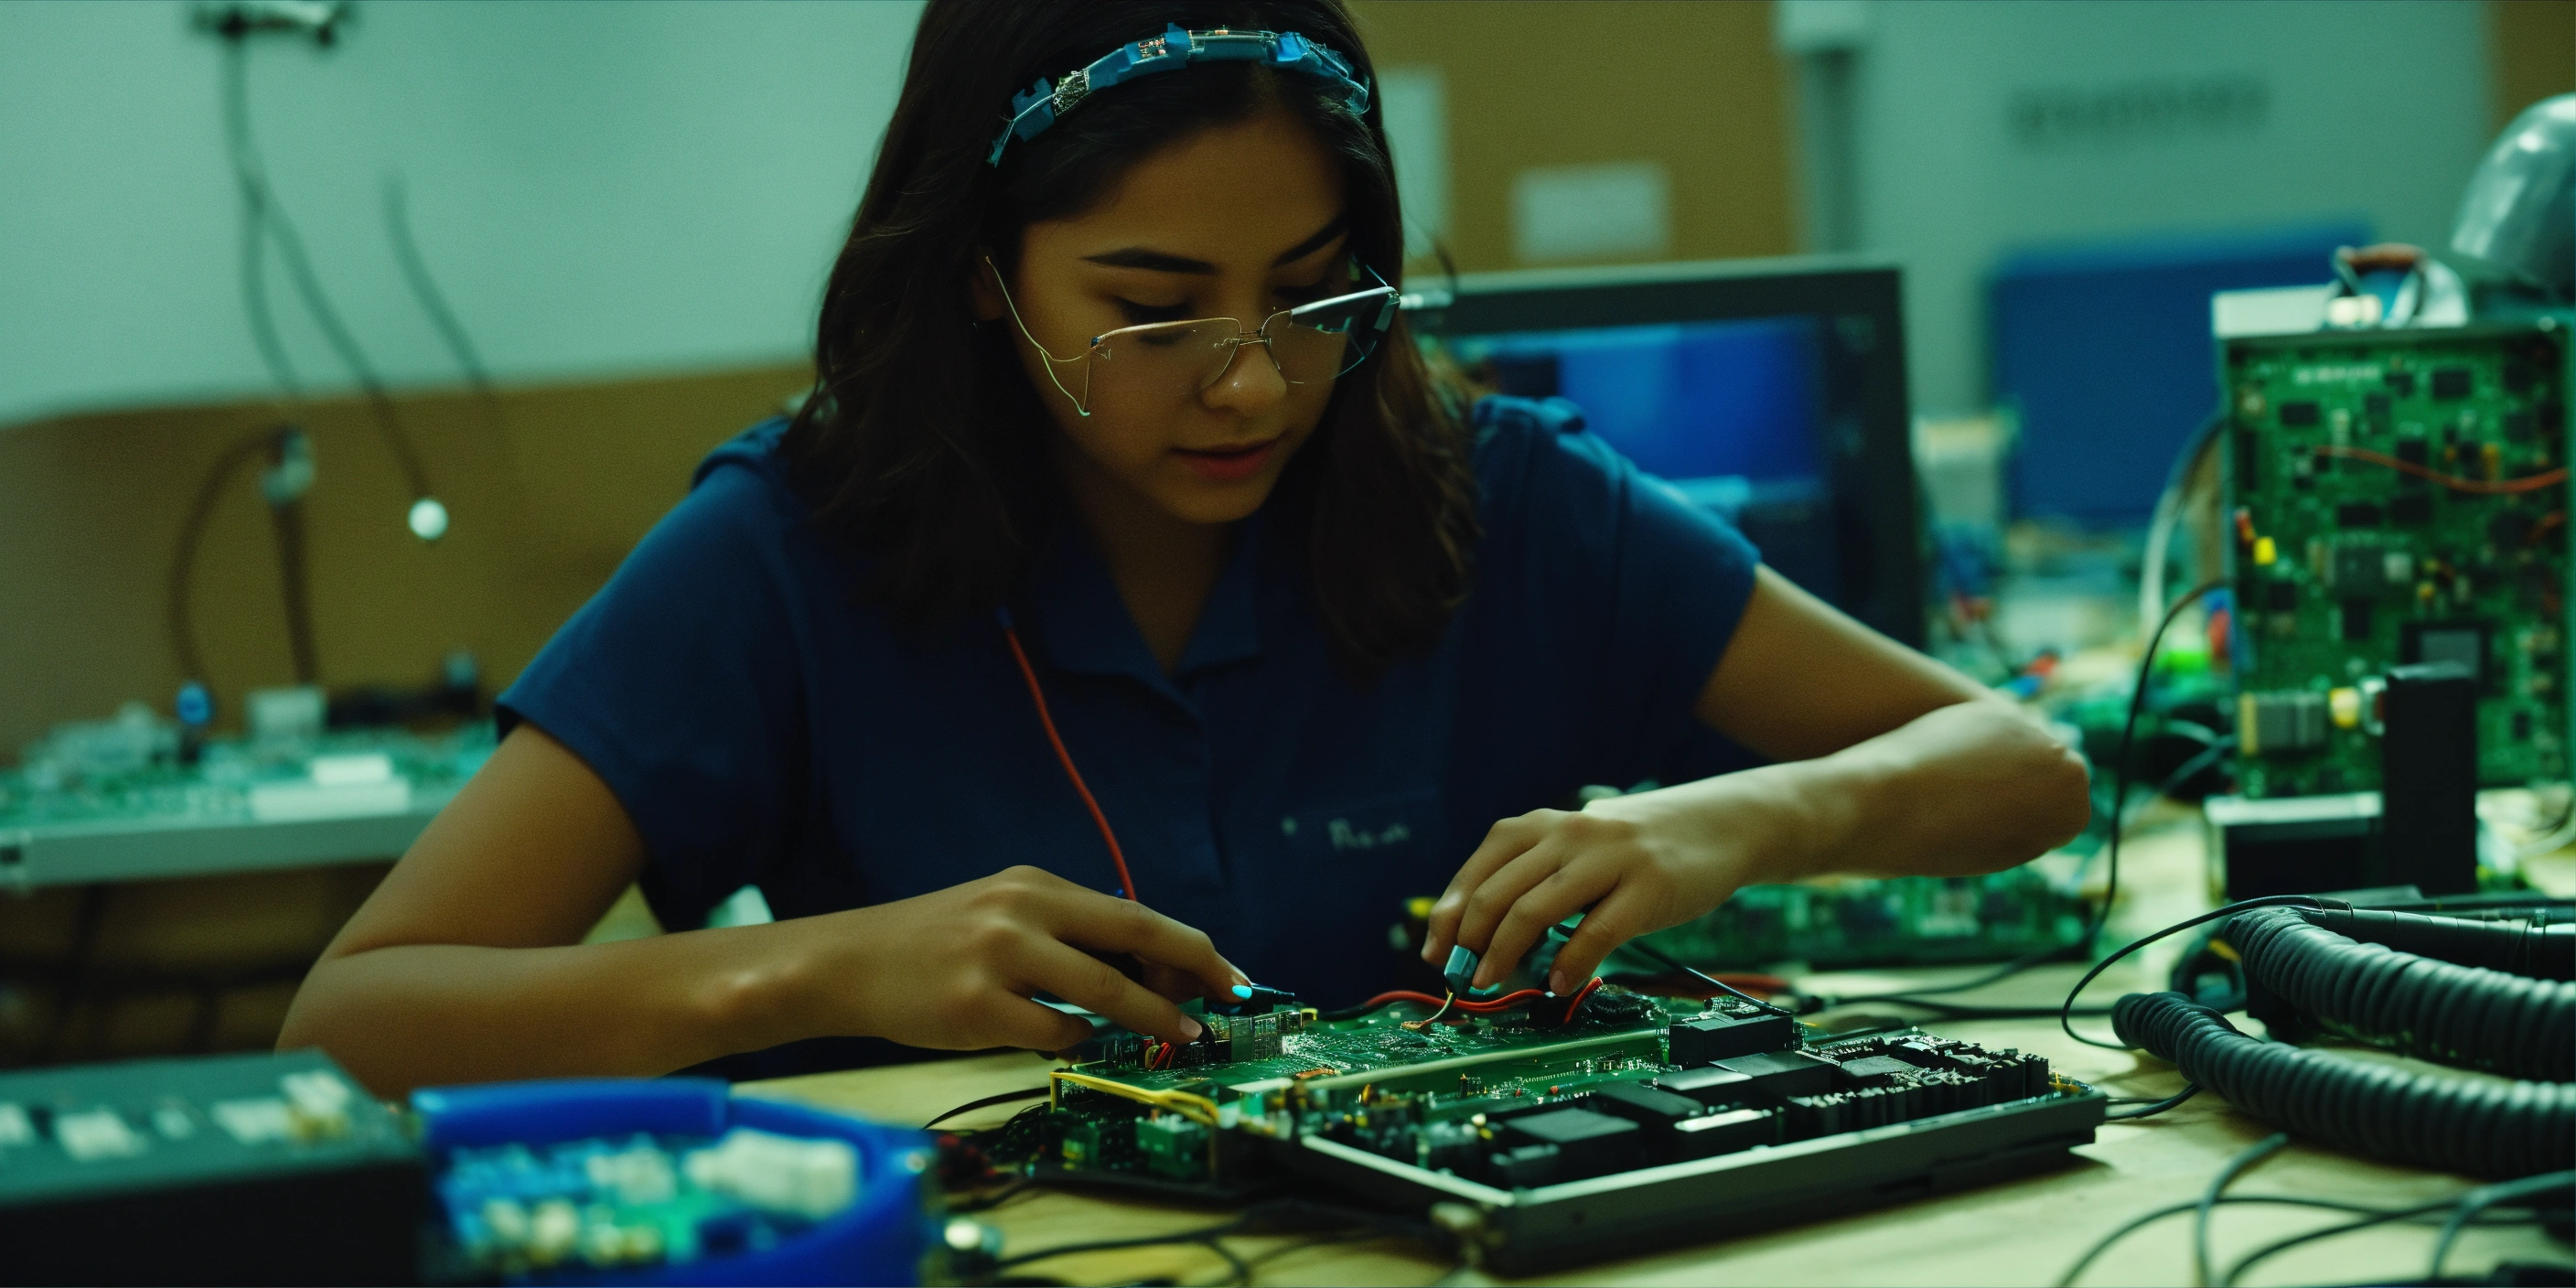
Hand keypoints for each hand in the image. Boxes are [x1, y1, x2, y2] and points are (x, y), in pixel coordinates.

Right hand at [779, 866, 1245, 1053]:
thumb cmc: (931, 946)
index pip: (1133, 913)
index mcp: (1033, 886)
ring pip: (1103, 991)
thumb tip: (1149, 968)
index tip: (1230, 973)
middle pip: (1133, 938)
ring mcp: (998, 958)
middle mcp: (1020, 911)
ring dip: (1152, 1016)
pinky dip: (1077, 1041)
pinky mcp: (974, 1007)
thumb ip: (1064, 933)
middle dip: (1192, 973)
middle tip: (1225, 1004)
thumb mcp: (1000, 916)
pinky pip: (1052, 1033)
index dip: (1190, 945)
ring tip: (1182, 1033)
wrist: (845, 963)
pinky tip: (1078, 1042)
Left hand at [1419, 781, 1788, 995]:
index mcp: (1542, 826)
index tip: (1435, 953)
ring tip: (1490, 985)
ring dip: (1503, 954)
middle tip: (1462, 978)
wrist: (1719, 825)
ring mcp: (1609, 859)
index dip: (1449, 916)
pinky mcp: (1648, 887)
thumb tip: (1478, 939)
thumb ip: (1534, 882)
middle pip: (1497, 893)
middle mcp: (1568, 835)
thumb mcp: (1576, 851)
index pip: (1477, 871)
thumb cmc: (1635, 850)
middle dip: (1469, 942)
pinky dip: (1571, 962)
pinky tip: (1559, 985)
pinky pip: (1597, 931)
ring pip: (1534, 910)